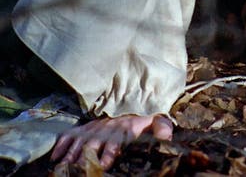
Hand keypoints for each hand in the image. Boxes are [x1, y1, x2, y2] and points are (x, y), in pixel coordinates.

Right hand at [50, 113, 172, 168]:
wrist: (135, 99)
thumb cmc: (145, 118)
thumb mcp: (157, 121)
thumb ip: (161, 128)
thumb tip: (167, 136)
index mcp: (124, 128)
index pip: (115, 142)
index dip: (108, 153)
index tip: (104, 165)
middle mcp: (107, 127)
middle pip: (93, 144)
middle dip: (83, 158)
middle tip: (74, 171)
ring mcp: (95, 126)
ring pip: (79, 141)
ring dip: (70, 155)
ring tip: (62, 168)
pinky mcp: (88, 126)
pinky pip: (72, 134)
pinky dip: (61, 144)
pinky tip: (54, 157)